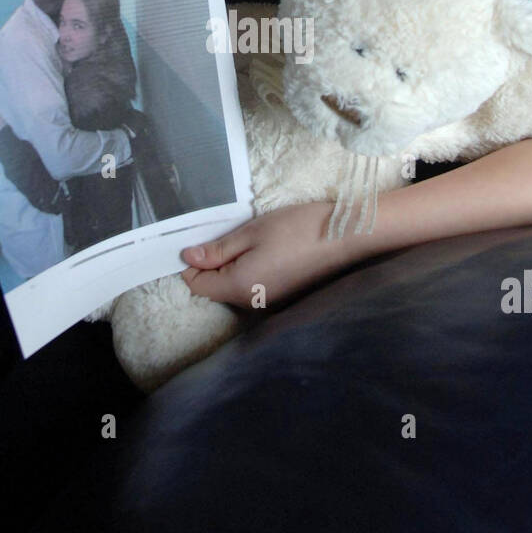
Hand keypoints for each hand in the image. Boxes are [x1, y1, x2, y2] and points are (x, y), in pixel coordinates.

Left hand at [179, 200, 364, 310]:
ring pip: (234, 288)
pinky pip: (252, 288)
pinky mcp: (282, 297)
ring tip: (250, 240)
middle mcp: (252, 303)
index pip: (197, 285)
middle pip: (215, 289)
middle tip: (229, 234)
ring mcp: (268, 303)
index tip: (200, 239)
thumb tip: (188, 258)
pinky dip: (249, 271)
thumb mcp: (251, 232)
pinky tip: (265, 250)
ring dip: (232, 267)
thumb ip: (217, 249)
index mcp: (239, 287)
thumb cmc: (297, 229)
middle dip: (212, 264)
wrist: (343, 235)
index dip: (191, 263)